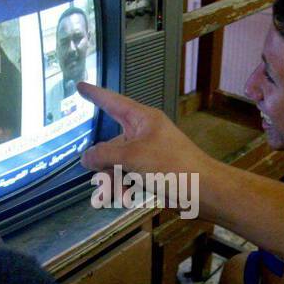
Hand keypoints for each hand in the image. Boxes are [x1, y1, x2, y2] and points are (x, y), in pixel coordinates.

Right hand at [77, 83, 216, 181]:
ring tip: (119, 193)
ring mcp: (149, 153)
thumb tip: (86, 157)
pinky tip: (127, 196)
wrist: (202, 191)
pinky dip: (125, 186)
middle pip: (111, 143)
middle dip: (105, 163)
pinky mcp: (153, 171)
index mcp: (143, 120)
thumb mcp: (133, 157)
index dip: (95, 94)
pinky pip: (129, 175)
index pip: (113, 102)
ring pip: (118, 163)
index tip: (81, 86)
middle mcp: (145, 133)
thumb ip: (104, 154)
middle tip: (103, 177)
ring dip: (114, 179)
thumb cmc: (174, 166)